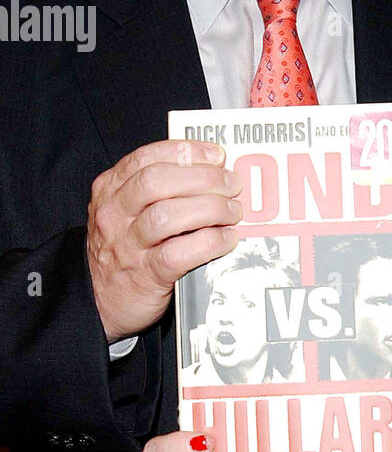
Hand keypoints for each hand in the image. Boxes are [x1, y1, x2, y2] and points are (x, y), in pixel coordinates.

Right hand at [86, 140, 243, 342]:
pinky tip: (227, 238)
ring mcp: (127, 245)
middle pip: (158, 181)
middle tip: (232, 183)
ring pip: (168, 215)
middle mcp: (114, 214)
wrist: (98, 299)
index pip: (147, 158)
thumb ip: (158, 190)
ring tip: (233, 211)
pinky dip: (209, 242)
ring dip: (210, 208)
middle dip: (203, 177)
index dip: (187, 152)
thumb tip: (211, 171)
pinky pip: (179, 253)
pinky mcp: (144, 275)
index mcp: (110, 190)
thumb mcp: (126, 211)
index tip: (216, 155)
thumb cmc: (122, 250)